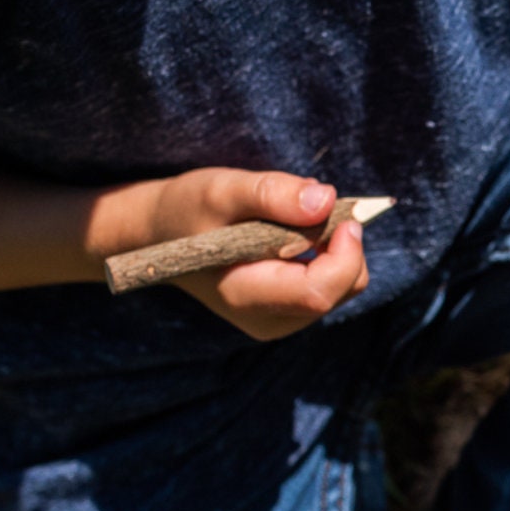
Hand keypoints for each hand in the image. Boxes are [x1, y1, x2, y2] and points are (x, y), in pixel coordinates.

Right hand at [103, 168, 368, 340]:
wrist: (164, 233)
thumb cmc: (188, 209)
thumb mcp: (221, 189)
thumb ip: (272, 194)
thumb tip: (327, 200)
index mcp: (245, 297)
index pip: (318, 293)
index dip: (344, 254)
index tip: (345, 216)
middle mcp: (267, 320)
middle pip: (341, 289)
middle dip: (343, 245)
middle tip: (318, 207)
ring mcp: (280, 320)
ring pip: (343, 286)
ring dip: (335, 247)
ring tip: (295, 219)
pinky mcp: (289, 312)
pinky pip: (333, 284)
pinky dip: (328, 254)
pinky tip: (298, 234)